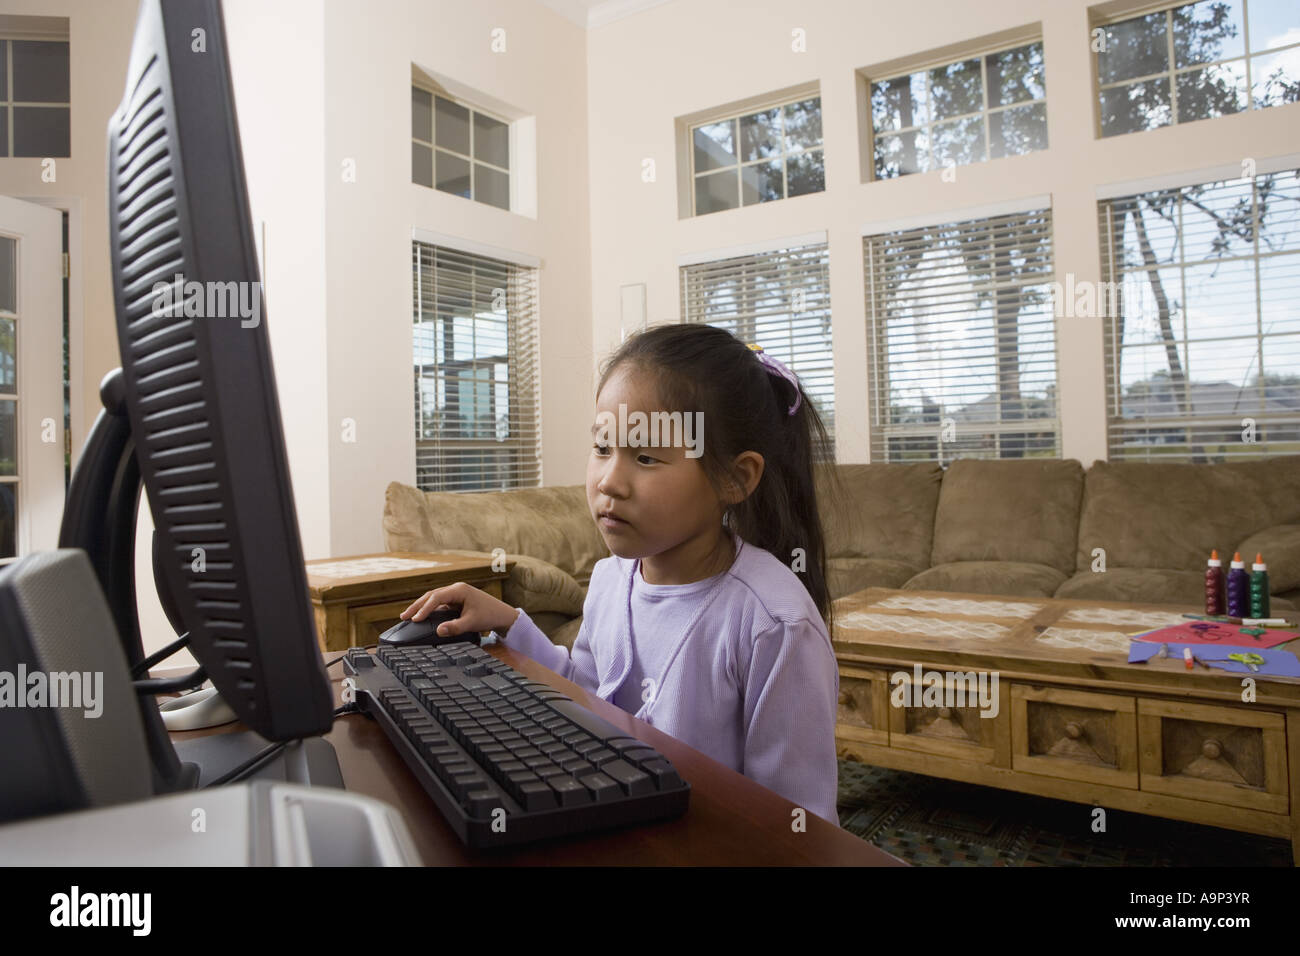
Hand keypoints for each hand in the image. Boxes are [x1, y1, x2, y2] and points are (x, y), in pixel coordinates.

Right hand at [400, 581, 520, 638]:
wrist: (502, 615)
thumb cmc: (489, 616)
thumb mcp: (472, 623)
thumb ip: (455, 627)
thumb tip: (439, 631)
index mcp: (459, 590)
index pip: (436, 597)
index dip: (424, 608)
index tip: (415, 619)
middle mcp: (456, 589)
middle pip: (431, 595)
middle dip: (417, 606)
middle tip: (404, 616)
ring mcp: (456, 594)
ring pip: (434, 598)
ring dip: (422, 606)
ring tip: (408, 616)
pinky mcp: (456, 600)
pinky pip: (439, 603)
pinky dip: (430, 609)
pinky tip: (422, 616)